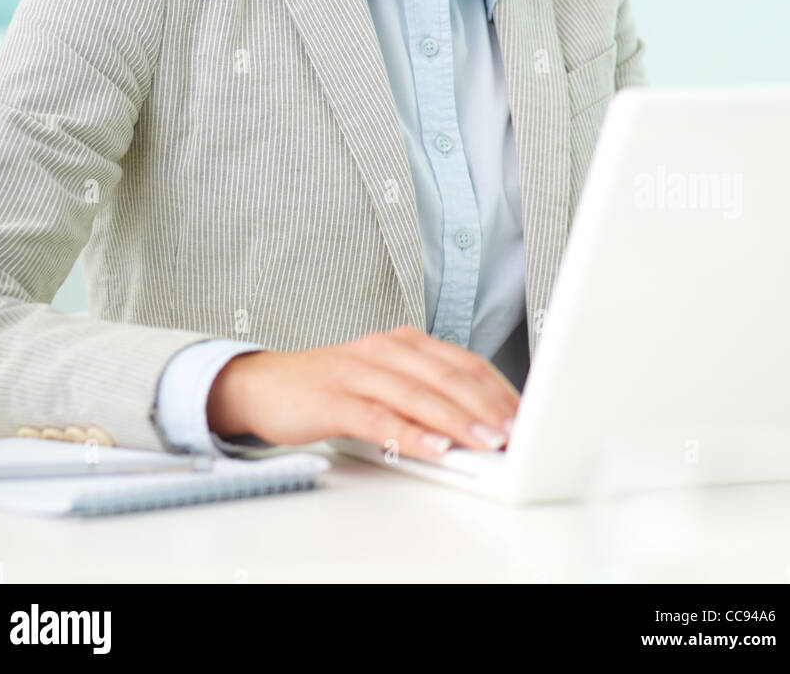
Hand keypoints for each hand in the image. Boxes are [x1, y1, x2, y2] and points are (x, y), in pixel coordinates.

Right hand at [206, 325, 520, 460]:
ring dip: (457, 420)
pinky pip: (377, 416)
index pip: (462, 361)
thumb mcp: (385, 382)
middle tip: (515, 432)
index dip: (497, 387)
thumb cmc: (331, 388)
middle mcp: (384, 349)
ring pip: (417, 394)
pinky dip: (408, 433)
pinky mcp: (333, 398)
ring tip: (487, 443)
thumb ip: (425, 395)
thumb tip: (478, 424)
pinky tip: (432, 447)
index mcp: (403, 342)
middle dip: (486, 405)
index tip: (525, 414)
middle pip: (446, 375)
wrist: (264, 385)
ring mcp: (358, 371)